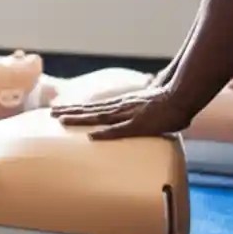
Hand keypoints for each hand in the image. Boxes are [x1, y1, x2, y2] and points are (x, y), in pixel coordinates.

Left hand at [49, 86, 194, 140]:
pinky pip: (119, 131)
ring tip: (60, 120)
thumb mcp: (148, 103)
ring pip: (98, 117)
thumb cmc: (169, 101)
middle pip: (91, 110)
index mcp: (122, 104)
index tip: (61, 109)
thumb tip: (138, 102)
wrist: (182, 96)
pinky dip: (105, 134)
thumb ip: (139, 105)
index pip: (94, 106)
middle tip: (51, 113)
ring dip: (79, 119)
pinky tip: (90, 137)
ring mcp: (129, 115)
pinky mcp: (140, 124)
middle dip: (70, 111)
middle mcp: (120, 107)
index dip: (77, 108)